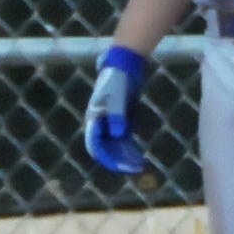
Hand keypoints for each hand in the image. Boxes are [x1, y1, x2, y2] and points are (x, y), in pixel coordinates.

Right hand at [83, 45, 149, 176]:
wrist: (124, 66)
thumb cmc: (117, 80)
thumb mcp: (118, 98)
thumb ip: (117, 116)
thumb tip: (119, 134)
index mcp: (94, 120)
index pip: (96, 146)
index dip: (107, 158)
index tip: (121, 166)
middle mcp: (99, 125)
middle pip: (106, 149)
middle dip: (119, 160)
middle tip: (135, 167)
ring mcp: (110, 123)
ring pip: (115, 146)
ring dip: (125, 156)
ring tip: (139, 164)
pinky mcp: (120, 120)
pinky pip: (123, 139)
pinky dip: (129, 148)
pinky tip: (137, 155)